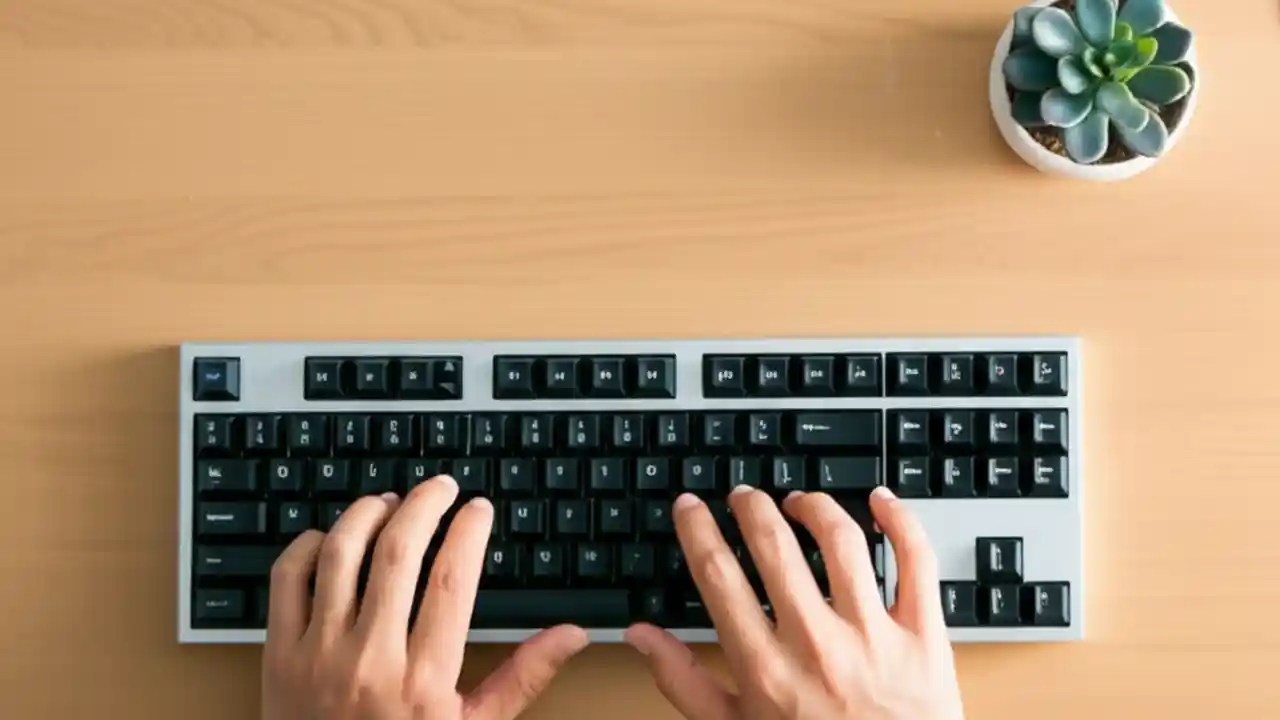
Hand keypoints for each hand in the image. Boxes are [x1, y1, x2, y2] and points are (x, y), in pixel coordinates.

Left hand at [261, 476, 588, 719]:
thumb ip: (522, 677)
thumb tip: (572, 635)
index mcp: (423, 681)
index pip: (451, 580)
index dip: (468, 532)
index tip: (478, 510)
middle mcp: (369, 660)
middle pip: (397, 552)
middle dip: (424, 505)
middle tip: (441, 487)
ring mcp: (317, 654)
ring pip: (340, 554)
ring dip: (368, 513)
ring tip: (390, 502)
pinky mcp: (278, 655)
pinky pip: (288, 578)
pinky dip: (308, 545)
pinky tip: (332, 537)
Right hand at [624, 486, 963, 719]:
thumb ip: (685, 682)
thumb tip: (641, 636)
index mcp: (766, 668)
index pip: (719, 575)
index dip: (697, 530)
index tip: (690, 508)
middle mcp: (816, 644)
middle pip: (775, 545)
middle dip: (751, 507)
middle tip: (742, 496)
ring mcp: (874, 636)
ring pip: (841, 541)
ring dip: (814, 507)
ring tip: (799, 500)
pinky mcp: (924, 636)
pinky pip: (916, 561)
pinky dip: (900, 521)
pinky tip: (880, 500)